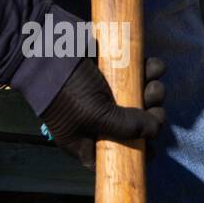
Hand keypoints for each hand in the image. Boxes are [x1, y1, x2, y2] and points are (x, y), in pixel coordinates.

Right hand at [41, 58, 165, 168]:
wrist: (48, 45)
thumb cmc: (67, 89)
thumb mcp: (95, 116)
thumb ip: (127, 128)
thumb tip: (155, 130)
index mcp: (86, 140)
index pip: (115, 157)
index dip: (137, 155)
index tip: (153, 147)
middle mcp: (99, 119)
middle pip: (136, 126)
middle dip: (151, 118)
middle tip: (155, 110)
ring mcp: (109, 93)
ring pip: (143, 98)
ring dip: (155, 93)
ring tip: (152, 85)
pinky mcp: (116, 68)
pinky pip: (142, 72)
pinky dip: (152, 70)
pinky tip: (154, 66)